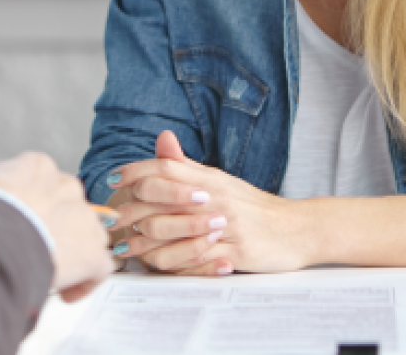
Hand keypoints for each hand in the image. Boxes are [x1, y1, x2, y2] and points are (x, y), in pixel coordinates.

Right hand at [0, 152, 113, 301]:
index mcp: (38, 167)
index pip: (43, 181)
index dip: (32, 205)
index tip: (23, 221)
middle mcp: (65, 187)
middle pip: (68, 206)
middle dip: (56, 228)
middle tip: (35, 249)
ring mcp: (83, 218)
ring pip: (88, 235)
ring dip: (73, 253)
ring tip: (50, 272)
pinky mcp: (92, 251)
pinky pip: (99, 268)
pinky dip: (85, 282)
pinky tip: (65, 293)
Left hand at [109, 131, 316, 275]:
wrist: (297, 228)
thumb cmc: (252, 206)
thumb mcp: (220, 180)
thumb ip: (187, 165)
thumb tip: (162, 139)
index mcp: (209, 179)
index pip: (164, 168)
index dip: (133, 172)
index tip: (111, 180)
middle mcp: (213, 199)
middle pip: (159, 201)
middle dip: (128, 213)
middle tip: (108, 223)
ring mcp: (223, 227)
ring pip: (170, 234)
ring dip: (141, 245)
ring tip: (124, 251)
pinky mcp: (233, 253)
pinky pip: (192, 261)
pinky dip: (170, 265)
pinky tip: (154, 267)